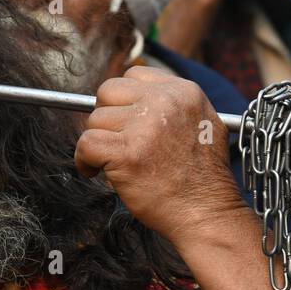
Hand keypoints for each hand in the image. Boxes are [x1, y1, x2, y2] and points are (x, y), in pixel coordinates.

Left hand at [73, 66, 244, 244]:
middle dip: (106, 118)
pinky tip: (95, 171)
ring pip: (95, 120)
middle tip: (115, 142)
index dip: (122, 101)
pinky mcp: (127, 153)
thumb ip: (172, 105)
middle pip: (108, 91)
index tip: (123, 122)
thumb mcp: (201, 124)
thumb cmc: (201, 178)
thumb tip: (133, 100)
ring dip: (97, 142)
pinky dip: (84, 160)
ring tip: (112, 162)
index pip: (133, 75)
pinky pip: (86, 144)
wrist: (206, 213)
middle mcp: (164, 102)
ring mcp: (145, 126)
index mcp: (184, 91)